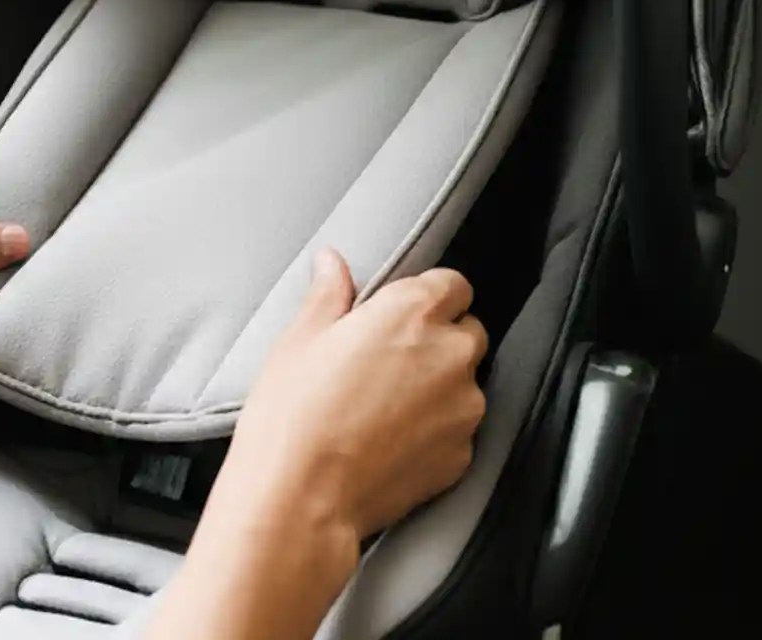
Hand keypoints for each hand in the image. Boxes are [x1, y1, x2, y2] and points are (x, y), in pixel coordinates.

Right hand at [224, 249, 487, 538]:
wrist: (301, 497)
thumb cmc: (293, 416)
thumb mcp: (299, 340)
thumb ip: (328, 294)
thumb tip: (332, 263)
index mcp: (412, 313)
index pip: (453, 283)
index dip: (428, 296)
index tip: (402, 313)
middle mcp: (451, 355)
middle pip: (467, 332)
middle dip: (438, 340)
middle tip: (387, 361)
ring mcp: (463, 408)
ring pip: (466, 384)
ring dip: (438, 388)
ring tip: (383, 408)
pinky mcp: (463, 455)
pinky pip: (458, 430)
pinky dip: (435, 431)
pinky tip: (390, 441)